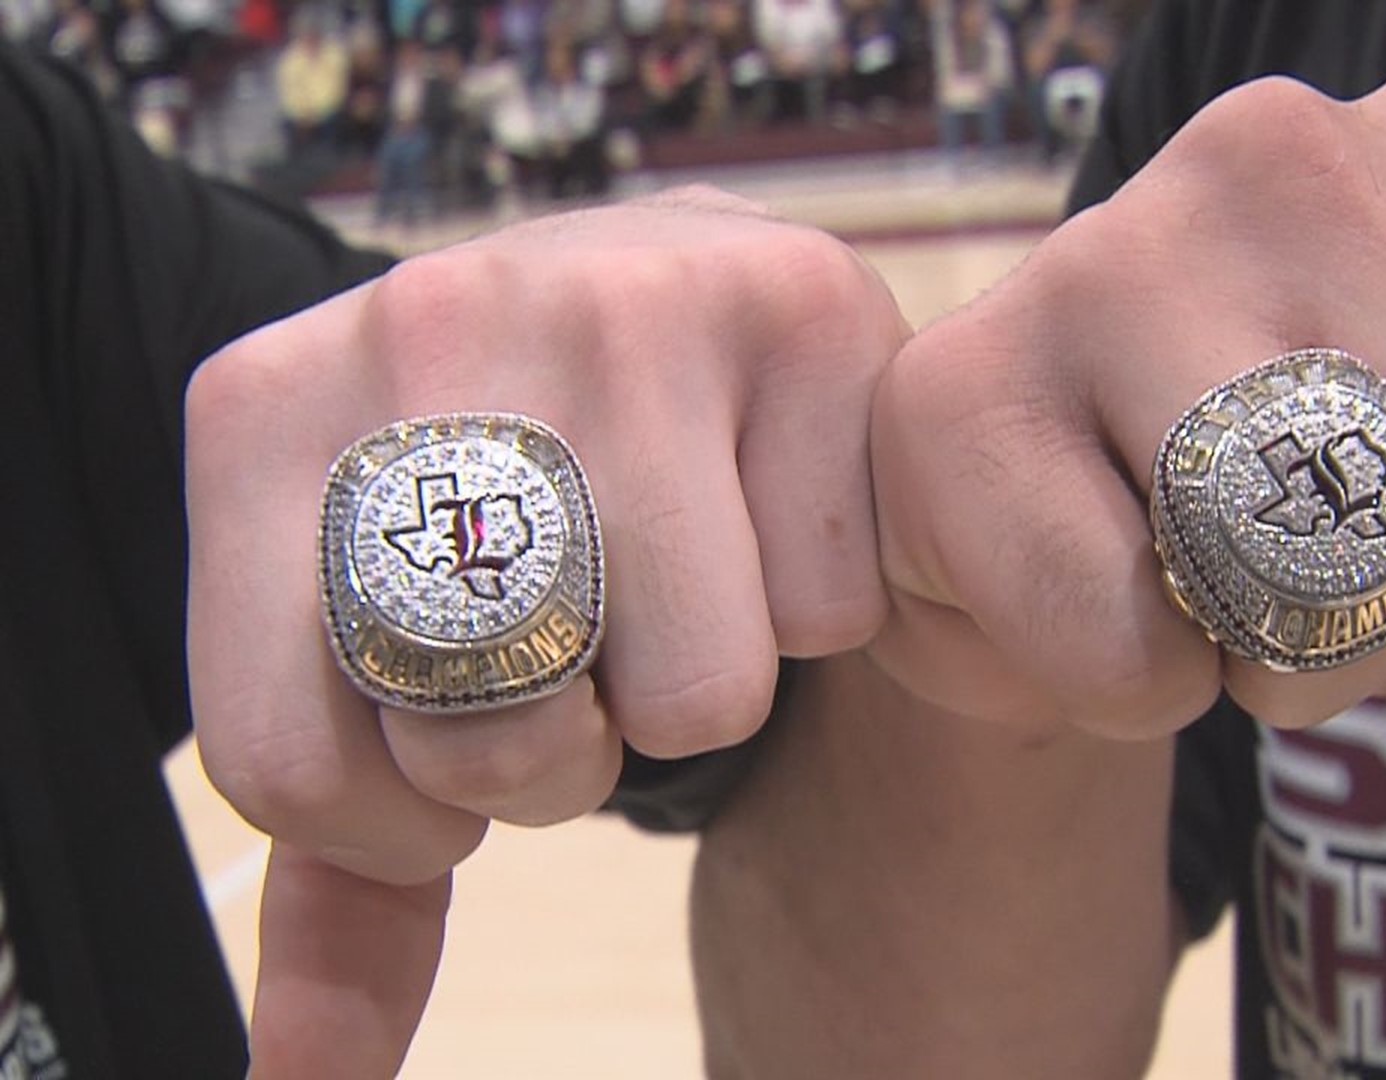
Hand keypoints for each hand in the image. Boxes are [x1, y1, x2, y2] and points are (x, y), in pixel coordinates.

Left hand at [184, 188, 908, 1075]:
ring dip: (694, 690)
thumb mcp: (400, 663)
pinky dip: (810, 606)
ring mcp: (626, 299)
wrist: (689, 303)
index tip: (448, 746)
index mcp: (267, 415)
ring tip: (680, 581)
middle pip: (493, 730)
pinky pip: (823, 611)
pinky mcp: (797, 306)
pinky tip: (769, 511)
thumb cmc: (535, 512)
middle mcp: (434, 320)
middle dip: (557, 761)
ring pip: (693, 693)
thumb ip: (349, 874)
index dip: (400, 822)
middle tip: (582, 662)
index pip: (287, 763)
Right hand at [866, 65, 1385, 735]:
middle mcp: (1288, 149)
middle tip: (1323, 583)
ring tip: (1212, 590)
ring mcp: (1112, 255)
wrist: (1021, 514)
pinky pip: (1138, 651)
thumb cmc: (1288, 489)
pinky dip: (1140, 691)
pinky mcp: (963, 398)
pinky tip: (1097, 596)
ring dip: (1291, 665)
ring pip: (1340, 576)